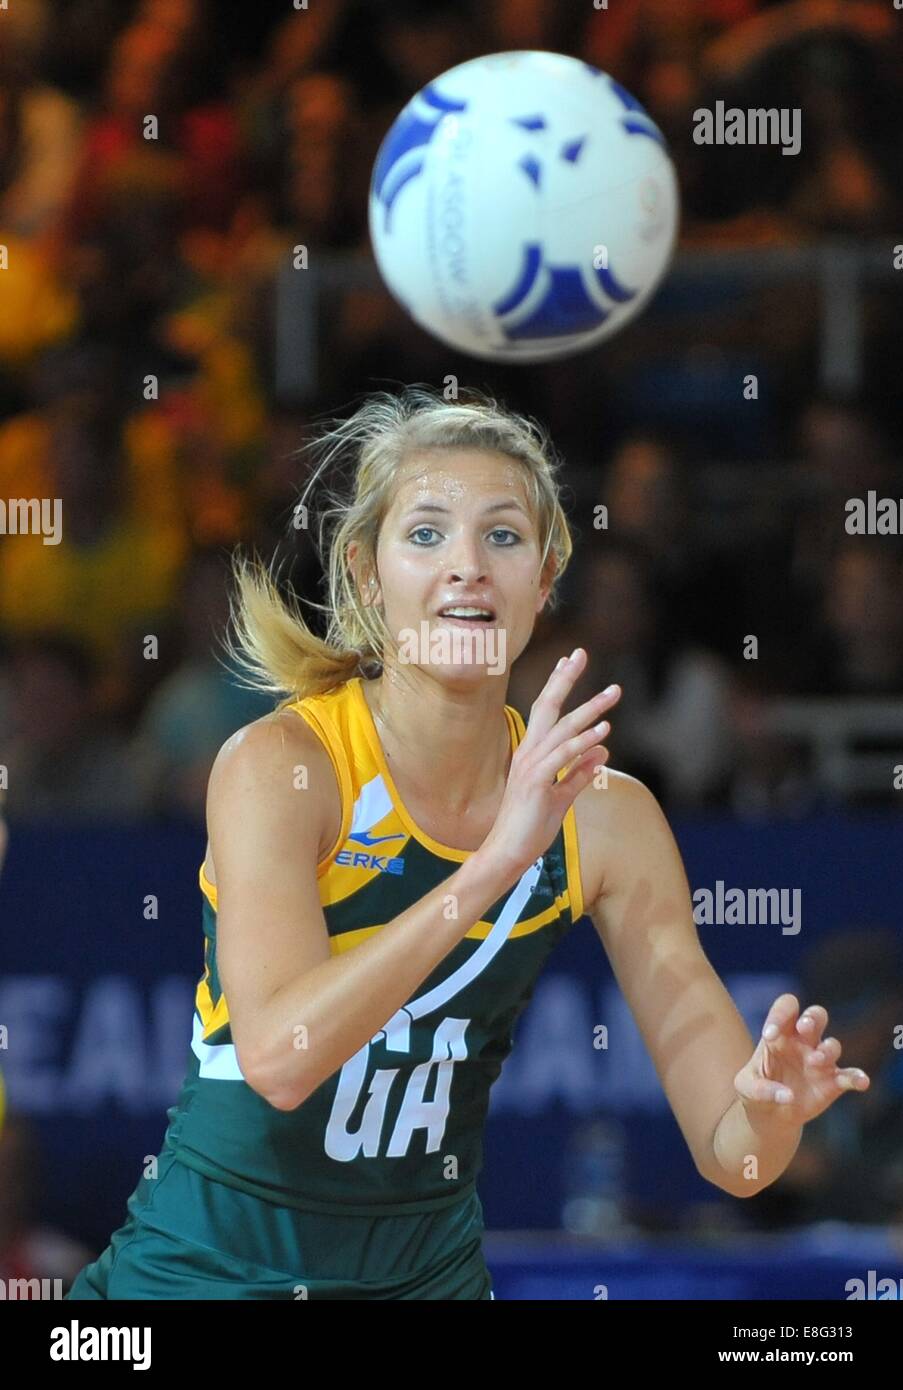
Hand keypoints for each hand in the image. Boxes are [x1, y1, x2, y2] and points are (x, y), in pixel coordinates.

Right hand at [482, 647, 620, 877]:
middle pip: (547, 706)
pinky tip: (603, 731)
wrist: (508, 852)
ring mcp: (531, 766)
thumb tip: (602, 753)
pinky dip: (584, 741)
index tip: (570, 660)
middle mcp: (529, 752)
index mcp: (532, 753)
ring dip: (590, 708)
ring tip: (613, 692)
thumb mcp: (560, 797)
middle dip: (565, 679)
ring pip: (563, 728)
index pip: (545, 710)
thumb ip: (579, 774)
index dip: (558, 684)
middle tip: (581, 653)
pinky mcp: (536, 782)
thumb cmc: (530, 826)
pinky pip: (563, 756)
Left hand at [733, 992, 869, 1126]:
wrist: (770, 1116)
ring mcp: (820, 1061)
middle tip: (803, 1027)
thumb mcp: (745, 1088)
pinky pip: (850, 1075)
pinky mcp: (833, 1082)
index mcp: (780, 1033)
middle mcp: (803, 1042)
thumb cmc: (755, 1091)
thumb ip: (760, 1089)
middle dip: (812, 1018)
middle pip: (816, 1015)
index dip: (780, 1014)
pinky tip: (861, 1082)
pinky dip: (857, 1077)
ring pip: (832, 1044)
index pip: (787, 1007)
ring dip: (827, 1050)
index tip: (769, 1036)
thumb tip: (787, 1096)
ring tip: (815, 1061)